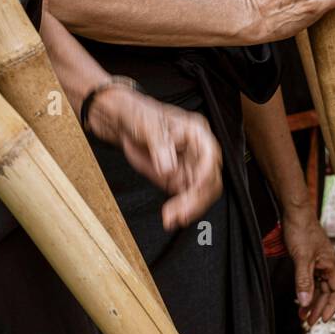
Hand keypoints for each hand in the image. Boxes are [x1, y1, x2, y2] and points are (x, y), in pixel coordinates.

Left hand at [88, 88, 222, 228]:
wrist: (123, 124)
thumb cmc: (138, 115)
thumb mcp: (148, 125)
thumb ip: (160, 146)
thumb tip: (169, 168)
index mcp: (197, 133)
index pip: (211, 156)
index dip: (205, 175)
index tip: (194, 188)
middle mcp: (198, 152)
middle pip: (210, 180)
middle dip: (196, 198)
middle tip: (179, 212)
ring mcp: (190, 168)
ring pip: (201, 193)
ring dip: (189, 208)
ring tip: (171, 218)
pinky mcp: (179, 181)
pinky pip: (187, 199)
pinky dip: (180, 210)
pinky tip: (170, 218)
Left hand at [282, 202, 334, 325]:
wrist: (295, 212)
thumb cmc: (301, 231)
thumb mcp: (301, 258)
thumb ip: (303, 281)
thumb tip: (305, 302)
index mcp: (331, 265)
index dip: (331, 307)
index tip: (322, 319)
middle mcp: (327, 265)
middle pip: (327, 292)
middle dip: (318, 308)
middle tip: (308, 321)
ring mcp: (318, 262)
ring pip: (318, 287)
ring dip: (311, 301)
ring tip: (302, 314)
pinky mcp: (309, 259)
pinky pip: (311, 280)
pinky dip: (306, 290)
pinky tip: (299, 298)